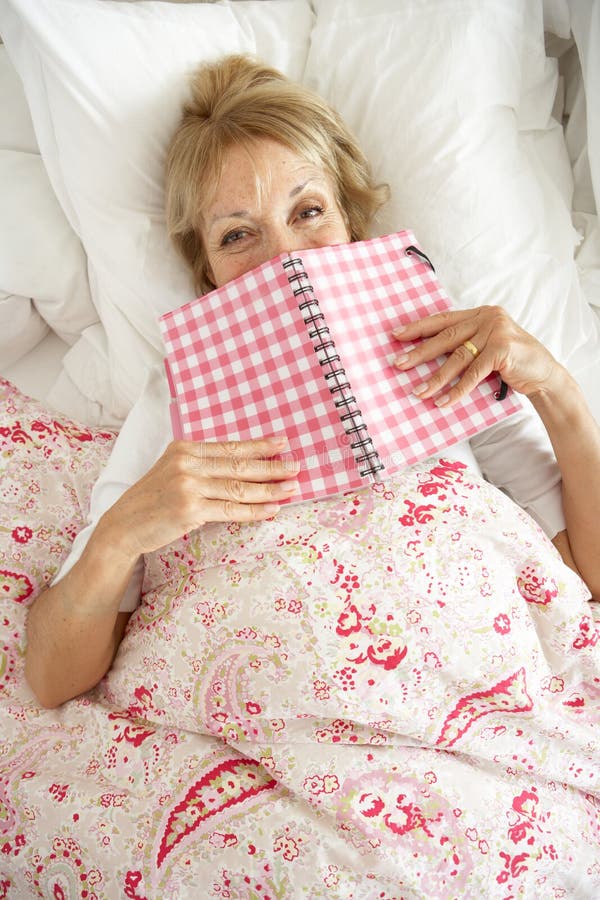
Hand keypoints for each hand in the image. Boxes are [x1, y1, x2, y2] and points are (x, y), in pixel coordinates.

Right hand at [98, 436, 299, 558]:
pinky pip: (230, 510)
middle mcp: (186, 462)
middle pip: (238, 465)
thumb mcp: (172, 472)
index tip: (282, 443)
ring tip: (291, 488)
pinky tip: (272, 509)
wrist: (123, 526)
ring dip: (269, 489)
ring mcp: (187, 485)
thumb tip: (242, 466)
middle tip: (295, 467)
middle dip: (271, 467)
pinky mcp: (189, 509)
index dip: (258, 446)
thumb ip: (201, 465)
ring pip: (238, 488)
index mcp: (184, 448)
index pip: (229, 447)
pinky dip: (254, 510)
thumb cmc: (152, 501)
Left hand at [392, 305, 560, 405]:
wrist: (544, 375)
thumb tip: (425, 356)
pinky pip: (473, 373)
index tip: (397, 336)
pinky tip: (444, 401)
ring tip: (419, 391)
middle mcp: (488, 317)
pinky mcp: (502, 349)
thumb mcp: (486, 348)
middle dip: (420, 352)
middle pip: (446, 337)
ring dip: (435, 377)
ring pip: (457, 357)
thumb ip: (465, 345)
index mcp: (481, 313)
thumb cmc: (511, 363)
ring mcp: (496, 331)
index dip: (419, 328)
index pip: (444, 319)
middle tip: (399, 363)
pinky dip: (457, 390)